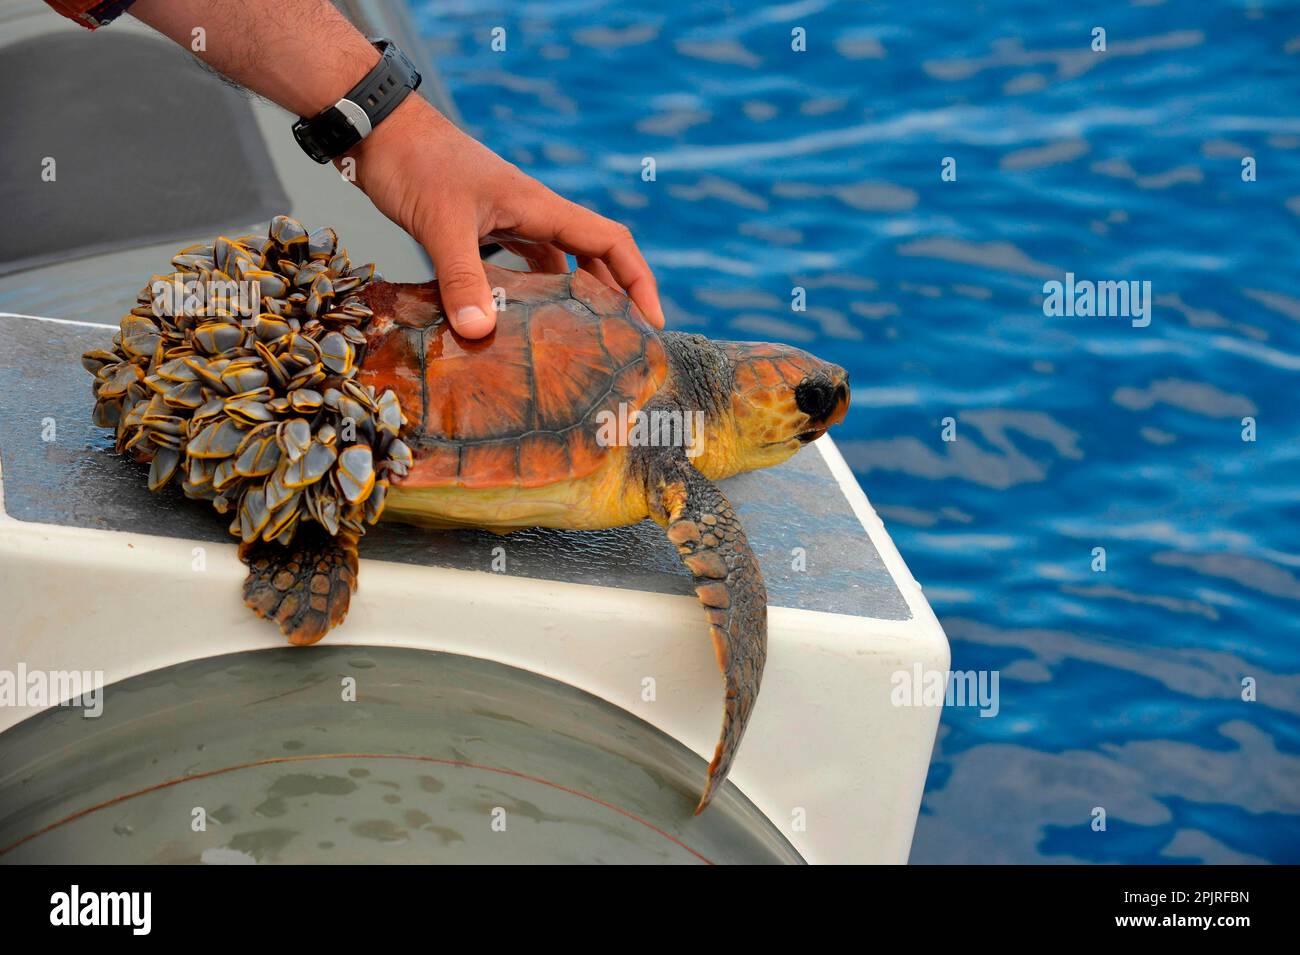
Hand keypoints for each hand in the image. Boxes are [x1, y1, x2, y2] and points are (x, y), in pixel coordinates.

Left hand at [343, 96, 663, 337]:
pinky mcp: (483, 226)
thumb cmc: (414, 163)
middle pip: (593, 257)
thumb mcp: (440, 225)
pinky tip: (518, 322)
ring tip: (577, 344)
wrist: (379, 127)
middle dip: (614, 299)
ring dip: (572, 299)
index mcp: (539, 207)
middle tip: (621, 346)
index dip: (638, 281)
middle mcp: (533, 212)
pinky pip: (522, 264)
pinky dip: (529, 293)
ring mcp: (509, 218)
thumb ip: (463, 279)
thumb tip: (482, 334)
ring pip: (558, 263)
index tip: (650, 322)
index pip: (611, 242)